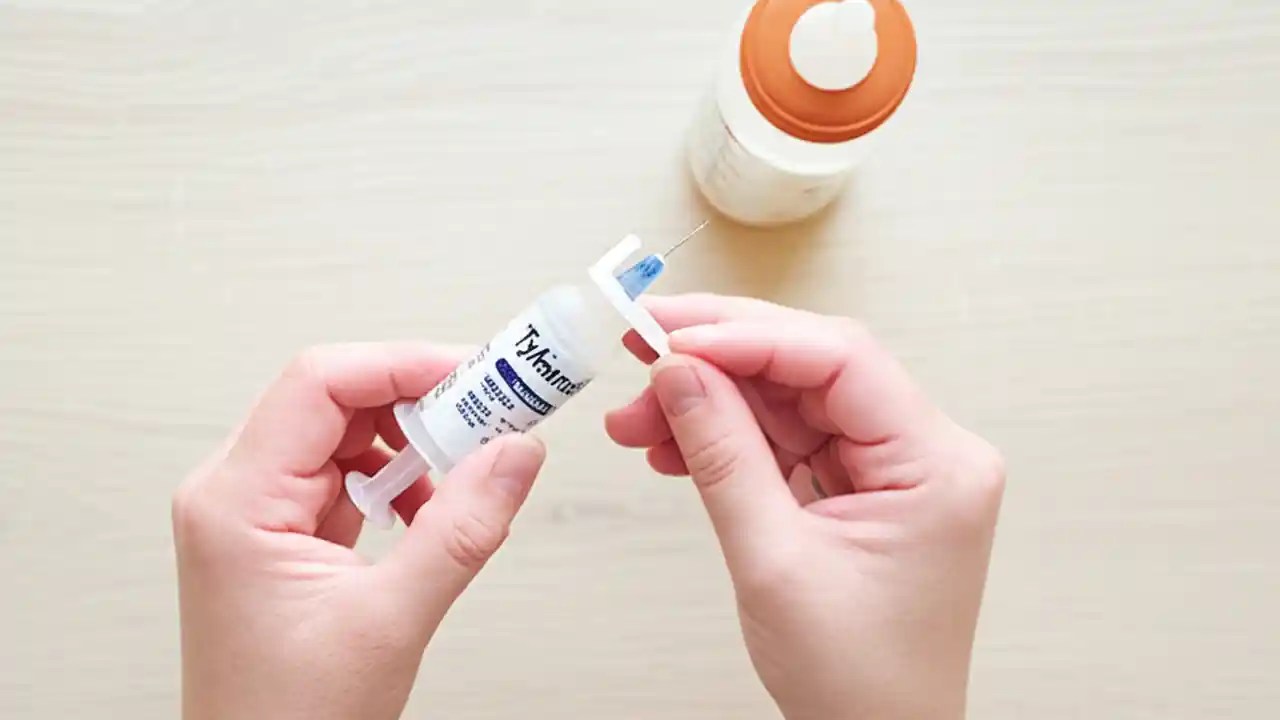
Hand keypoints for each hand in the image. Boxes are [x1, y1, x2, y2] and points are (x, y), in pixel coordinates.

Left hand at [173, 343, 545, 719]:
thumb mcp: (390, 621)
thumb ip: (461, 529)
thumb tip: (516, 453)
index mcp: (235, 502)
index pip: (320, 383)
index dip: (404, 365)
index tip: (479, 372)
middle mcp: (234, 495)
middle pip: (335, 400)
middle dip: (421, 401)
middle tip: (494, 414)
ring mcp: (256, 515)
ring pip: (345, 436)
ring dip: (414, 444)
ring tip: (468, 469)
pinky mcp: (282, 535)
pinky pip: (346, 476)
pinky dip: (399, 481)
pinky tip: (430, 511)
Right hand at [606, 295, 1004, 719]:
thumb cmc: (858, 681)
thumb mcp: (774, 563)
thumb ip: (723, 455)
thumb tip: (678, 372)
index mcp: (938, 464)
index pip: (840, 359)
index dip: (746, 336)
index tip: (670, 335)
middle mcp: (928, 454)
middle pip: (812, 366)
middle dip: (718, 359)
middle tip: (641, 346)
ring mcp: (894, 469)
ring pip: (791, 399)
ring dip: (711, 400)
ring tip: (638, 417)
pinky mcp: (862, 487)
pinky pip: (789, 438)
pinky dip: (729, 436)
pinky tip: (676, 442)